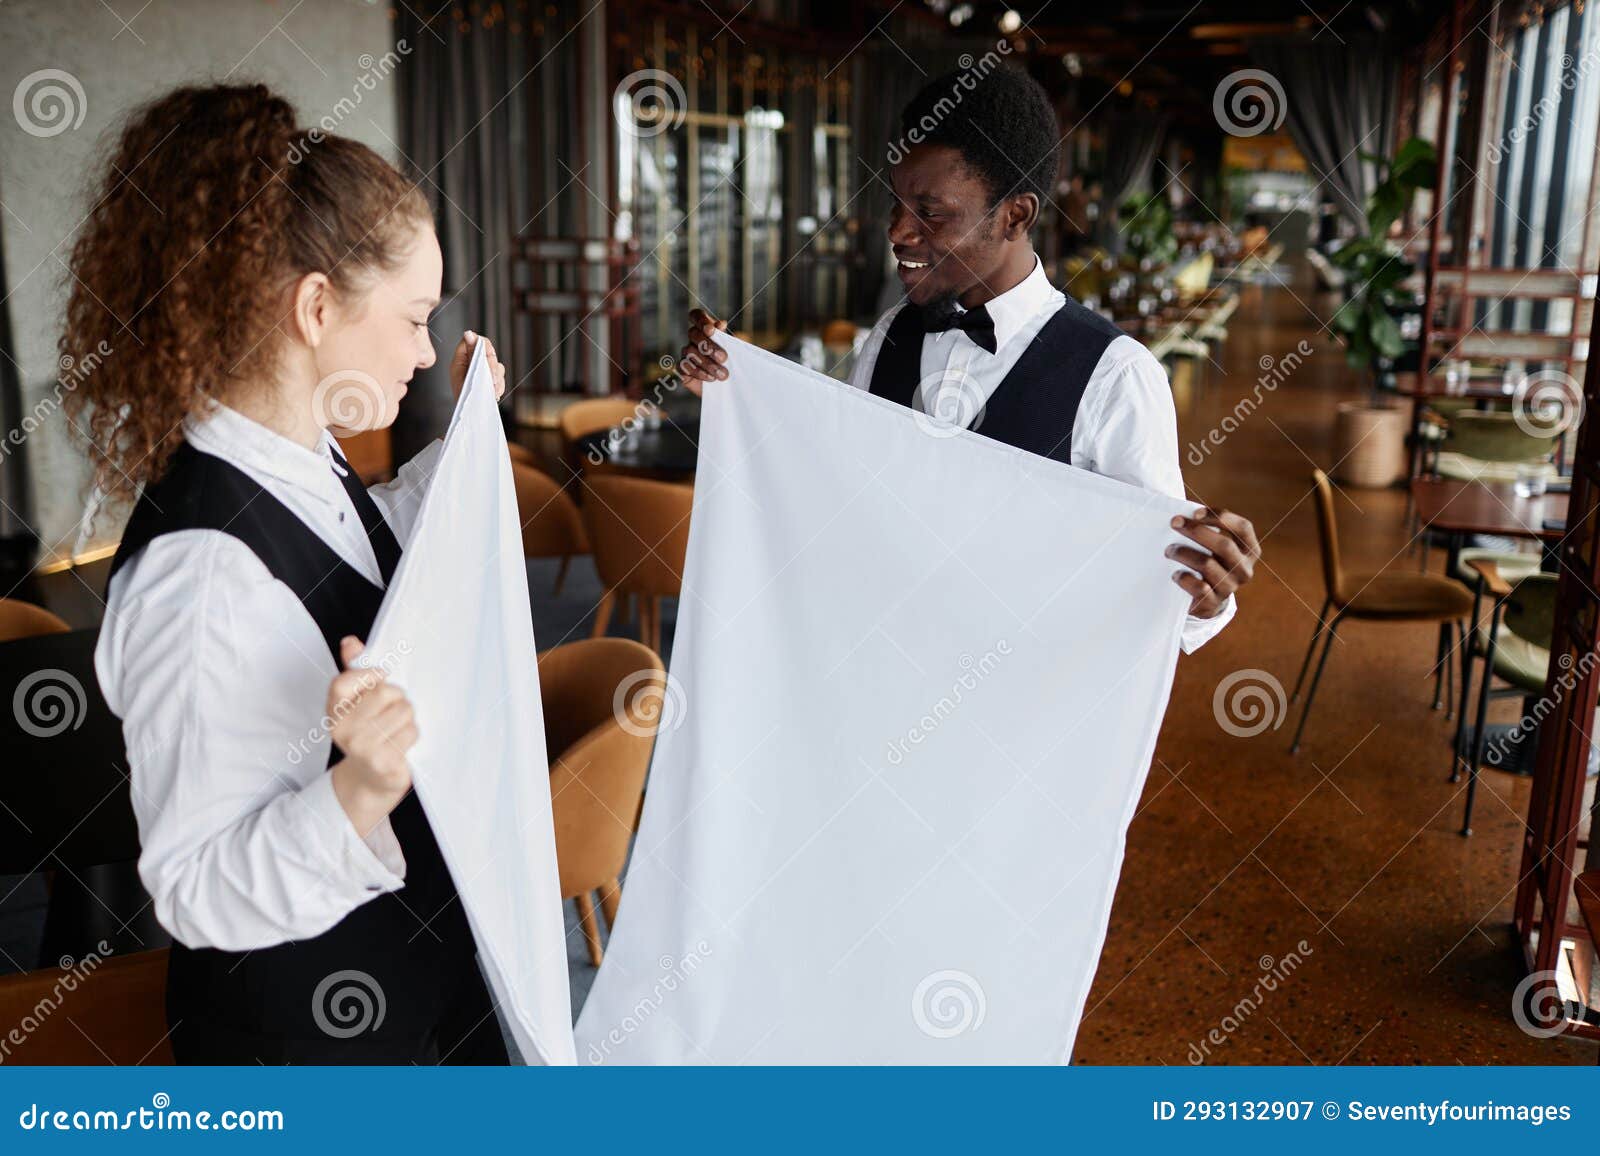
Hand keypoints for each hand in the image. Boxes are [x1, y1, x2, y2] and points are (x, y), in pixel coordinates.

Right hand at [327, 635, 416, 835]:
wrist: (371, 778)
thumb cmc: (369, 732)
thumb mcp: (359, 701)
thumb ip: (355, 670)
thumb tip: (350, 642)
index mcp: (334, 710)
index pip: (345, 680)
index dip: (369, 675)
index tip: (380, 679)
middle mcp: (342, 729)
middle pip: (385, 693)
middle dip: (398, 698)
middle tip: (393, 710)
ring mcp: (360, 747)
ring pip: (403, 711)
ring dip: (408, 718)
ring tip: (397, 728)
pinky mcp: (381, 762)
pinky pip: (411, 732)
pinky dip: (413, 735)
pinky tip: (401, 743)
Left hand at [449, 331, 506, 400]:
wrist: (466, 415)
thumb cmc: (460, 396)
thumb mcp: (461, 374)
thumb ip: (467, 354)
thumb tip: (469, 333)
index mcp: (463, 357)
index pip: (477, 341)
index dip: (485, 348)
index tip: (488, 360)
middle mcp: (474, 361)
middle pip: (490, 354)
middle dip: (493, 369)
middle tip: (493, 382)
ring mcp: (483, 370)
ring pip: (497, 366)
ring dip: (497, 379)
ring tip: (493, 392)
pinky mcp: (490, 379)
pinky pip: (500, 378)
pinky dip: (499, 386)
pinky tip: (495, 394)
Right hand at [677, 309, 727, 395]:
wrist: (729, 385)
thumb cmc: (731, 363)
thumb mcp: (732, 349)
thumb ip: (725, 337)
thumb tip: (720, 323)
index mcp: (705, 328)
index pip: (696, 315)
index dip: (701, 320)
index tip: (710, 330)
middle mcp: (694, 338)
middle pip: (693, 333)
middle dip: (709, 346)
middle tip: (724, 358)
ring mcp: (686, 353)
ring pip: (689, 352)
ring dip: (707, 363)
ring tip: (722, 374)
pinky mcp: (683, 368)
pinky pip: (684, 366)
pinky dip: (699, 372)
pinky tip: (711, 378)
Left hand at [1167, 507, 1259, 618]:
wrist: (1205, 600)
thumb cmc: (1208, 561)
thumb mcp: (1214, 546)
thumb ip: (1207, 530)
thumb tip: (1182, 516)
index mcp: (1250, 550)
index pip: (1243, 528)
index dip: (1220, 517)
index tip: (1195, 512)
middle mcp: (1244, 569)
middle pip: (1224, 545)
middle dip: (1196, 531)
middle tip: (1175, 523)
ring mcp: (1230, 587)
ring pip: (1207, 564)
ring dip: (1184, 553)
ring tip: (1169, 550)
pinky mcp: (1214, 602)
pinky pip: (1199, 587)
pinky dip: (1184, 578)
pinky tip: (1175, 574)